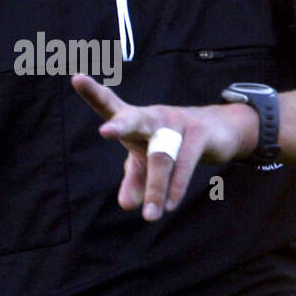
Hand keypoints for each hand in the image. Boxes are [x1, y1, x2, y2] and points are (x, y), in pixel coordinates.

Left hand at [71, 73, 257, 220]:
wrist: (219, 131)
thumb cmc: (172, 144)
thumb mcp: (148, 163)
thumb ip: (135, 181)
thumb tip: (126, 204)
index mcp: (135, 119)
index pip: (110, 105)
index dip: (94, 93)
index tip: (76, 79)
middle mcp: (153, 116)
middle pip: (133, 119)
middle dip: (120, 124)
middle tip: (106, 131)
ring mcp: (177, 120)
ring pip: (161, 156)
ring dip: (155, 188)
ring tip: (151, 216)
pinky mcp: (199, 132)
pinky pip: (184, 161)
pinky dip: (176, 185)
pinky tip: (169, 204)